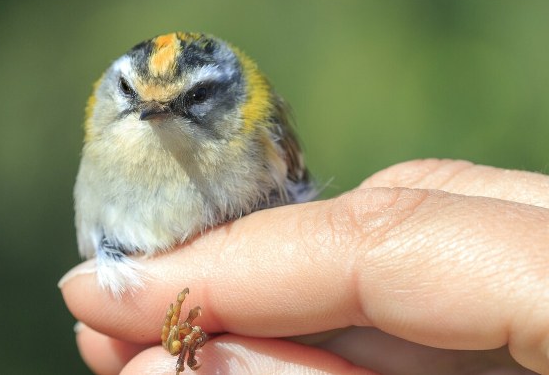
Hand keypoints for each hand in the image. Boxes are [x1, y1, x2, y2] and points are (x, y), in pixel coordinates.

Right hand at [61, 159, 548, 373]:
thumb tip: (164, 363)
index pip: (397, 237)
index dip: (234, 265)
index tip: (106, 294)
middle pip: (411, 212)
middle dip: (250, 269)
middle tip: (121, 312)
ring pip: (432, 249)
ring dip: (288, 304)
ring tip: (168, 340)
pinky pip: (467, 291)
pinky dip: (360, 331)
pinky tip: (263, 352)